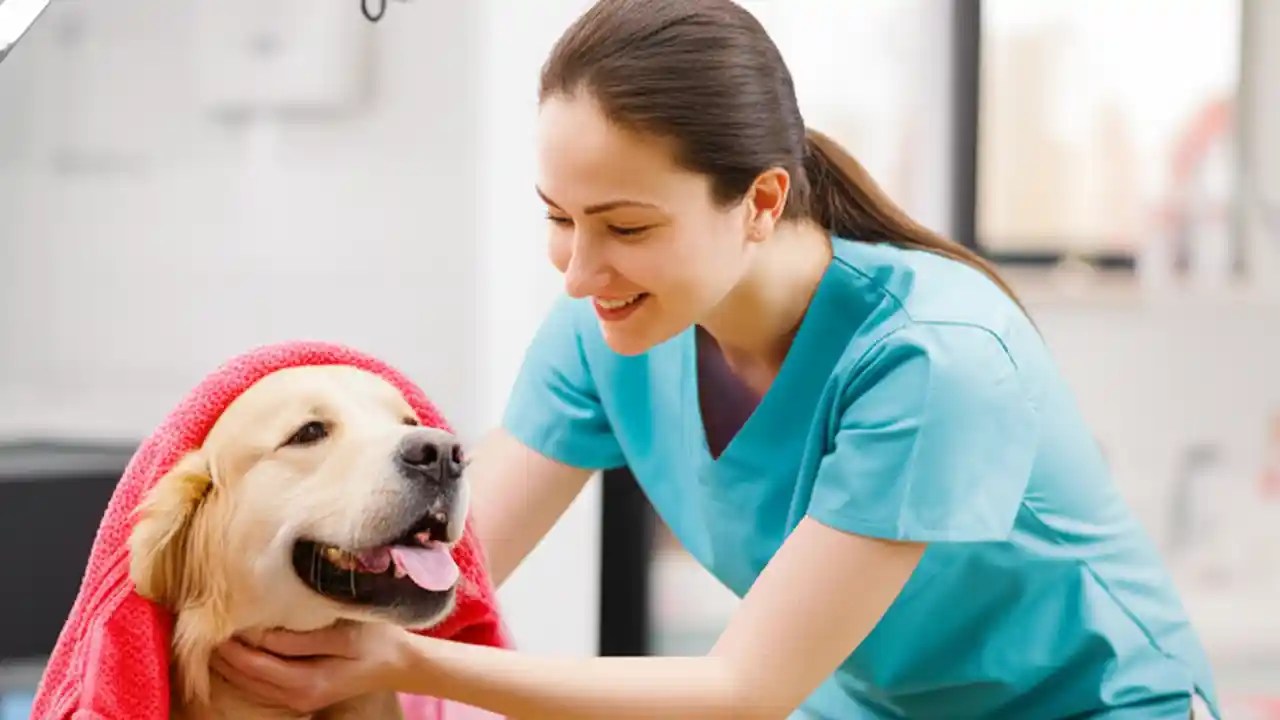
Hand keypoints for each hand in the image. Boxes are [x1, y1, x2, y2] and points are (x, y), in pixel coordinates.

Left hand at [210, 621, 410, 713]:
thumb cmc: (376, 642)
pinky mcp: (299, 694)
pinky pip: (259, 683)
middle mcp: (295, 697)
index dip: (227, 643)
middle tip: (199, 620)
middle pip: (242, 677)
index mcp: (305, 683)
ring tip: (208, 631)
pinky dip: (241, 666)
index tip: (210, 614)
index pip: (251, 664)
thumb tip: (259, 632)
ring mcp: (296, 699)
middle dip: (219, 652)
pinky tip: (233, 647)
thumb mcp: (342, 636)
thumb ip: (300, 638)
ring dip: (226, 660)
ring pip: (247, 682)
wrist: (400, 663)